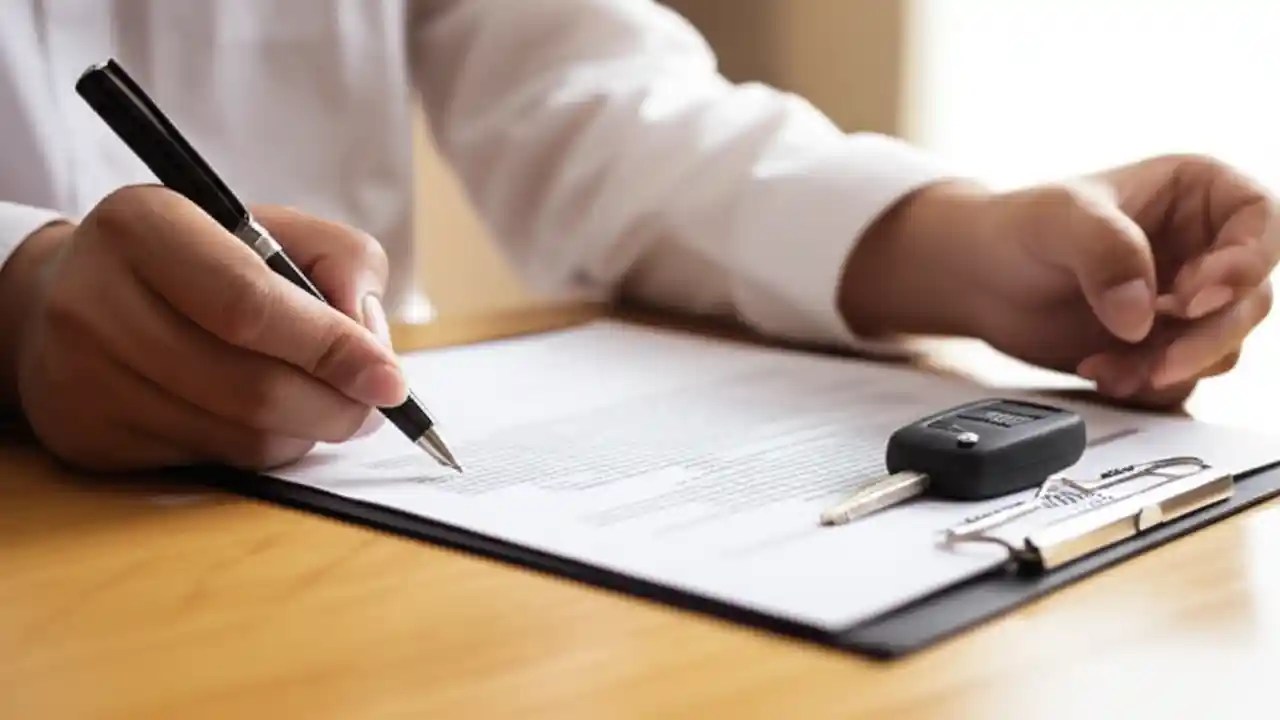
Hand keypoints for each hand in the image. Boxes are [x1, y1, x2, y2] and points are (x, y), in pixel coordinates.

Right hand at [0, 185, 404, 470]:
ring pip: (239, 439)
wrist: (65, 296)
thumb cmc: (196, 259)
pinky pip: (211, 464)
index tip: (391, 380)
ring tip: (322, 404)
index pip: (251, 304)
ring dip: (306, 432)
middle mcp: (96, 302)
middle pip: (251, 388)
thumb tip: (371, 341)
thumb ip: (341, 260)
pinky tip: (264, 418)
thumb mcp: (269, 228)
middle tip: (373, 404)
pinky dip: (261, 449)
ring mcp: (83, 378)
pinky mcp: (88, 438)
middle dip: (336, 405)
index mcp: (143, 226)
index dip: (331, 348)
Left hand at [841, 155, 1276, 407]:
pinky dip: (1147, 384)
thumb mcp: (1059, 220)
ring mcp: (1186, 301)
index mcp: (1197, 193)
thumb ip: (1106, 252)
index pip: (1259, 222)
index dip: (1243, 264)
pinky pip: (1182, 377)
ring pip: (1222, 345)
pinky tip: (1098, 370)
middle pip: (1250, 298)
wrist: (977, 278)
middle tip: (1161, 360)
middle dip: (1209, 337)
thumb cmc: (1018, 228)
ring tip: (1108, 366)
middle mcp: (1203, 247)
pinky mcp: (1162, 345)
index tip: (1195, 297)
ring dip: (1172, 366)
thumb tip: (1142, 318)